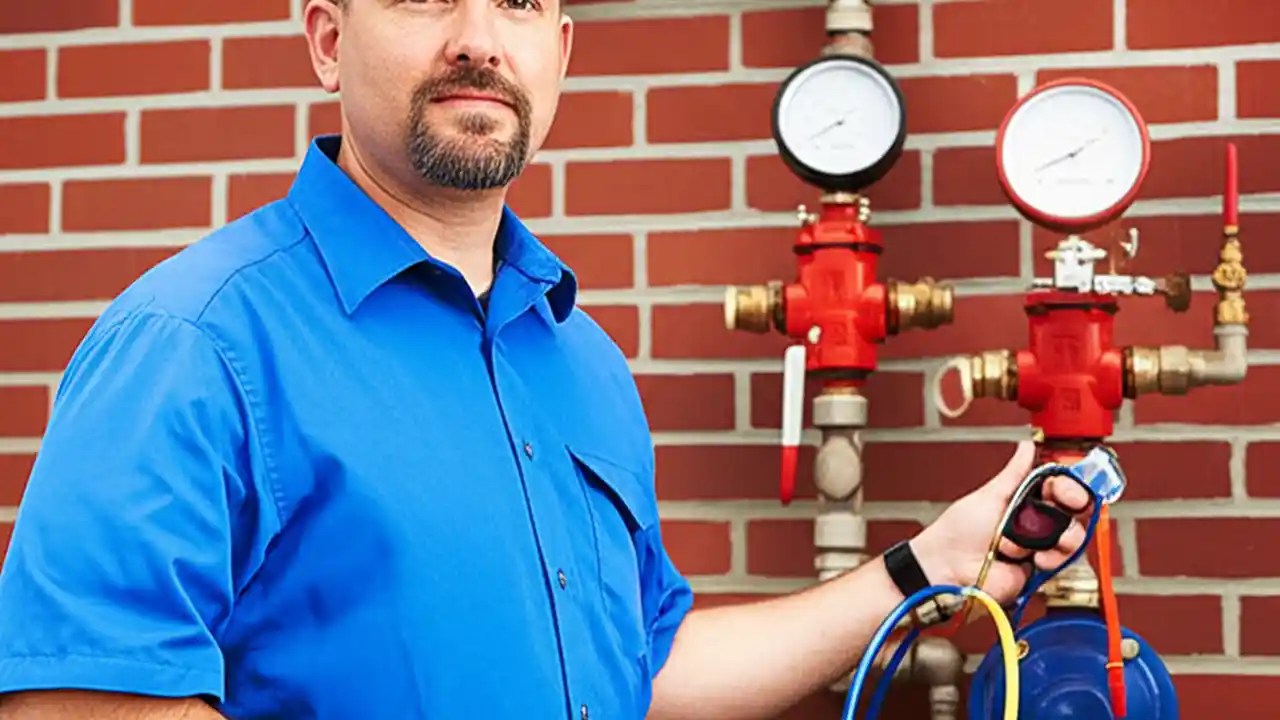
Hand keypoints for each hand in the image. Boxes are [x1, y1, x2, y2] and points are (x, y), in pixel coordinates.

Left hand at [907, 440, 1094, 604]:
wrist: (949, 567)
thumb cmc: (959, 531)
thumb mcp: (990, 494)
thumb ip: (1015, 473)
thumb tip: (1027, 446)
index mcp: (1023, 499)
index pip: (1059, 487)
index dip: (1071, 487)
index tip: (1071, 491)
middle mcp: (1034, 522)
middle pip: (1072, 511)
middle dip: (1073, 508)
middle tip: (1067, 507)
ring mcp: (1038, 545)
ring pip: (1072, 535)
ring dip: (1061, 536)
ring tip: (1039, 540)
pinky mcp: (1039, 568)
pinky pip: (1062, 559)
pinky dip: (1052, 557)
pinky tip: (1035, 557)